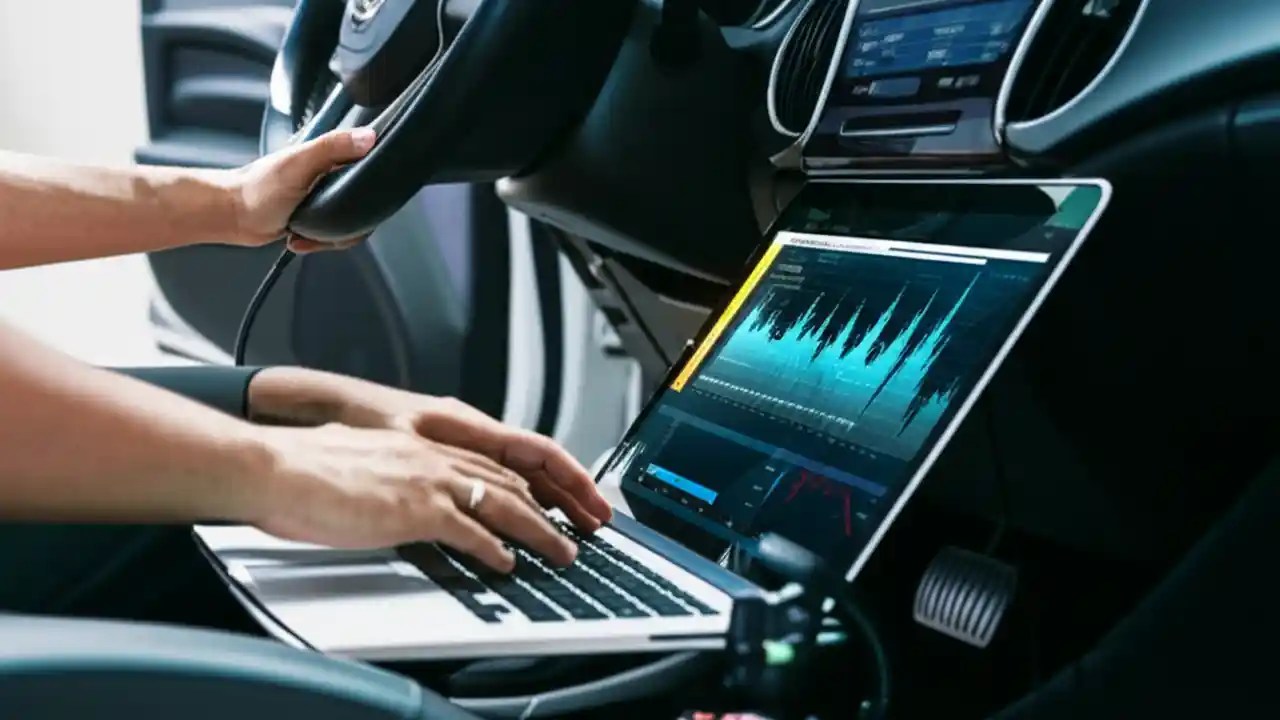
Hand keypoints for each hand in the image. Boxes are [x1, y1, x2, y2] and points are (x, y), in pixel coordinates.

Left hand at [225, 127, 376, 252]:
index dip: (374, 183)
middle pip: (364, 201)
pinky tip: (301, 239)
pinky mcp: (316, 219)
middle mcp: (330, 176)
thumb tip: (368, 136)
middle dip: (350, 221)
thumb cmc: (258, 189)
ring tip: (308, 233)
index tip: (363, 200)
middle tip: (327, 222)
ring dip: (331, 236)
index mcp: (330, 156)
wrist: (231, 216)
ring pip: (350, 222)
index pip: (369, 164)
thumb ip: (333, 148)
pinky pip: (333, 235)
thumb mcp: (299, 164)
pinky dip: (319, 242)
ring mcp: (324, 199)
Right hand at [251, 423, 577, 571]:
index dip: (516, 485)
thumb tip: (377, 492)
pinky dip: (496, 550)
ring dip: (538, 532)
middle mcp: (430, 457)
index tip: (536, 502)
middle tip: (565, 529)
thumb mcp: (353, 462)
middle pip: (505, 483)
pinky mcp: (418, 509)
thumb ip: (378, 474)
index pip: (482, 464)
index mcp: (415, 444)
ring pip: (504, 505)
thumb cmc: (298, 469)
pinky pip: (472, 533)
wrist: (275, 468)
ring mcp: (428, 482)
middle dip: (543, 509)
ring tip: (559, 551)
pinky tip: (507, 563)